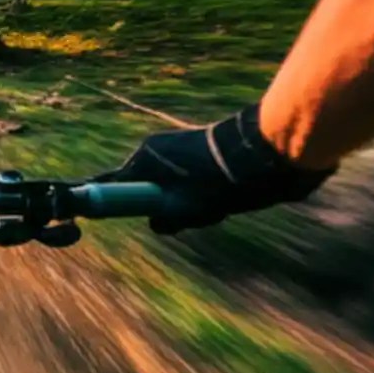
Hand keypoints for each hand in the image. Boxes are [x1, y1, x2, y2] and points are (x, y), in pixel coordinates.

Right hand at [97, 104, 334, 233]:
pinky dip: (199, 195)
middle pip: (146, 188)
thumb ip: (164, 218)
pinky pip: (187, 181)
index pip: (116, 182)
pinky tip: (221, 201)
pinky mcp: (200, 152)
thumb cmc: (219, 181)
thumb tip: (157, 224)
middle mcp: (158, 149)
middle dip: (163, 208)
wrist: (262, 155)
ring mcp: (179, 149)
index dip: (113, 202)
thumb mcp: (188, 208)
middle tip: (186, 218)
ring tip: (211, 210)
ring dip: (186, 204)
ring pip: (170, 188)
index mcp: (147, 156)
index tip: (111, 215)